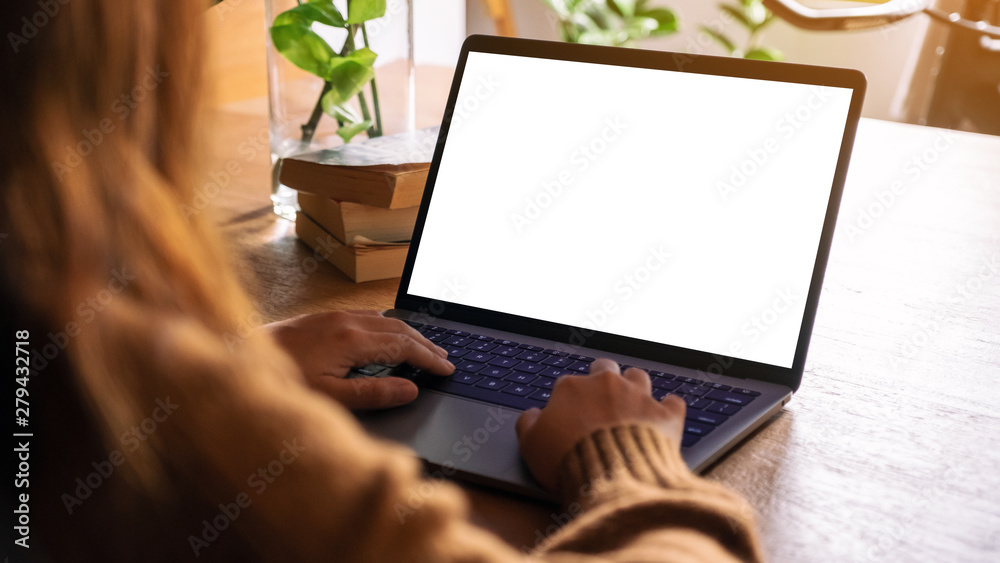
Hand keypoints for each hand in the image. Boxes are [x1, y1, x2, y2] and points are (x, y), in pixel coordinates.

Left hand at [265, 311, 453, 408]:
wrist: (239, 358)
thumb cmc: (281, 382)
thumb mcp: (330, 397)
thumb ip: (374, 393)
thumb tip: (410, 389)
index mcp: (353, 341)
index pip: (405, 347)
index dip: (429, 359)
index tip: (447, 369)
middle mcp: (347, 322)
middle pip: (400, 329)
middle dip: (426, 344)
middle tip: (445, 358)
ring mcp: (334, 316)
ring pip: (385, 320)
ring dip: (409, 333)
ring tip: (425, 347)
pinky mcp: (322, 317)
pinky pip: (367, 316)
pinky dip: (388, 326)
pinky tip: (388, 334)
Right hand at [515, 359, 685, 491]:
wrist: (610, 476)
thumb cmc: (568, 459)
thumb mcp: (530, 445)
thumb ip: (528, 424)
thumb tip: (531, 415)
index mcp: (572, 388)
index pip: (568, 384)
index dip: (568, 400)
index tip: (569, 415)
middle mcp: (606, 384)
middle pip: (604, 368)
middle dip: (602, 379)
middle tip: (600, 398)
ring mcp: (638, 396)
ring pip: (638, 376)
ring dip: (635, 387)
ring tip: (631, 402)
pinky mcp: (664, 414)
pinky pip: (672, 402)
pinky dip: (668, 408)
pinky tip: (664, 415)